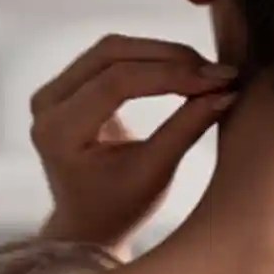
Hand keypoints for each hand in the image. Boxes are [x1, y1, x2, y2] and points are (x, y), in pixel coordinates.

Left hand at [29, 34, 237, 255]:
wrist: (88, 224)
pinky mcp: (68, 84)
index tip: (218, 79)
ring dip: (163, 53)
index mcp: (59, 131)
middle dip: (169, 57)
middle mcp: (46, 104)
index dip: (171, 75)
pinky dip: (151, 58)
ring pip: (113, 49)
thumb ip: (186, 128)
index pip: (117, 82)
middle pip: (111, 54)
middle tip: (215, 71)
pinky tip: (183, 69)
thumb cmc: (120, 208)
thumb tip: (227, 91)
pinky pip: (111, 57)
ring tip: (204, 70)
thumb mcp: (155, 173)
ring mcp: (53, 91)